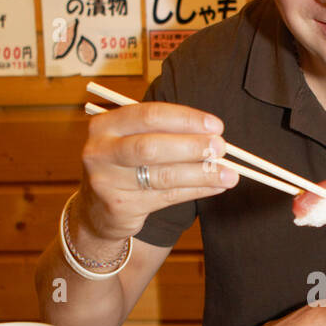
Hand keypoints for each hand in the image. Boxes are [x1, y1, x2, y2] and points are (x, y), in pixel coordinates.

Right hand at [79, 100, 238, 241]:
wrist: (96, 209)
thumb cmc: (125, 166)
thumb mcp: (133, 141)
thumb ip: (165, 134)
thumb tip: (213, 135)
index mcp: (105, 125)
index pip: (149, 115)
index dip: (185, 119)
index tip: (215, 125)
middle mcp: (100, 151)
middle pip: (152, 146)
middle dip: (192, 146)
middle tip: (221, 148)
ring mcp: (107, 181)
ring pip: (162, 176)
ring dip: (201, 174)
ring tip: (229, 174)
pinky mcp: (120, 207)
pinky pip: (166, 197)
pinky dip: (195, 191)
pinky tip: (215, 187)